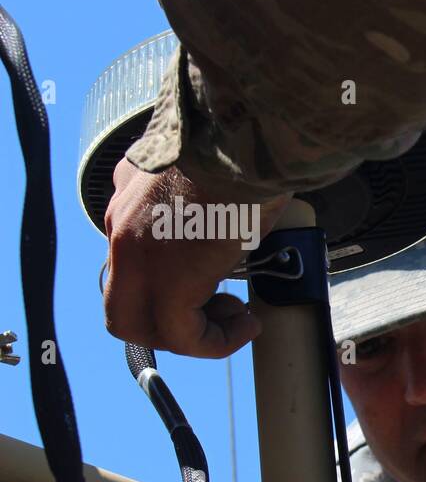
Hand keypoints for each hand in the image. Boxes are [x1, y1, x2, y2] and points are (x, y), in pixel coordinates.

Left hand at [102, 157, 290, 357]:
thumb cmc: (244, 144)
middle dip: (169, 321)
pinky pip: (181, 336)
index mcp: (129, 193)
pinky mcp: (167, 283)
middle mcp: (121, 226)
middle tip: (219, 309)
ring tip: (237, 320)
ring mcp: (137, 257)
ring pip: (139, 325)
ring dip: (191, 336)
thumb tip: (243, 209)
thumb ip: (208, 189)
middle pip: (122, 302)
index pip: (131, 258)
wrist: (246, 138)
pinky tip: (248, 325)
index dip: (170, 283)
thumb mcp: (212, 164)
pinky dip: (214, 343)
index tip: (216, 281)